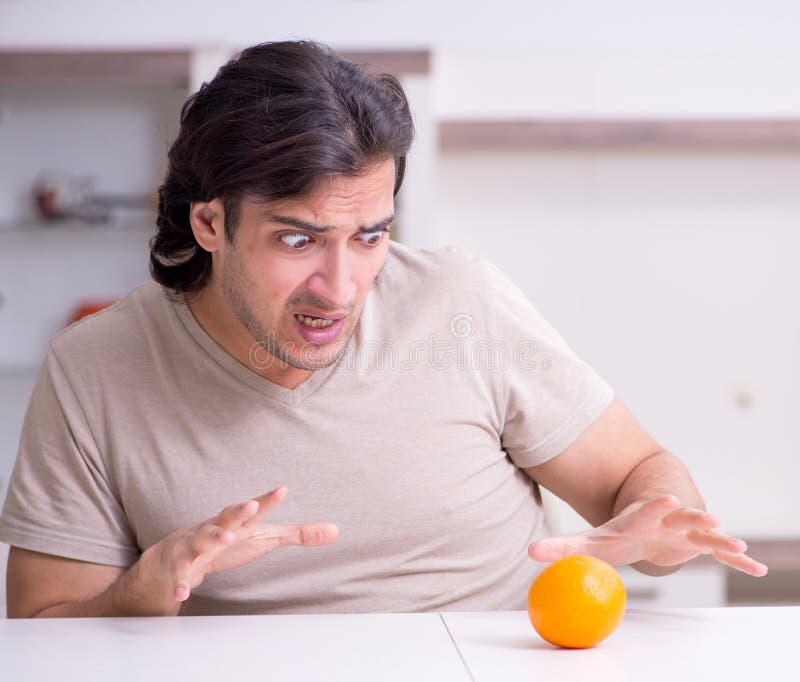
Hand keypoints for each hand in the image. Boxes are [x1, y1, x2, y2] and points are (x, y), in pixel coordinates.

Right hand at [136, 486, 338, 605]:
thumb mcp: (264, 537)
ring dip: (213, 538)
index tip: (283, 489)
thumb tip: (336, 530)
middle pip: (227, 516)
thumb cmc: (229, 541)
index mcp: (238, 522)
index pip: (254, 509)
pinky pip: (179, 575)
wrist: (175, 555)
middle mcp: (216, 529)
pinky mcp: (178, 567)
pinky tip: (182, 594)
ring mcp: (195, 546)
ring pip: (201, 540)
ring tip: (225, 538)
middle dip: (238, 511)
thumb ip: (299, 534)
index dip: (268, 500)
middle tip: (251, 504)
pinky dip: (179, 584)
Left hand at [528, 495, 767, 576]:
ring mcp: (686, 531)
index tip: (670, 498)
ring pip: (705, 533)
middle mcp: (667, 520)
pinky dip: (738, 560)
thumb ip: (562, 546)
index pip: (647, 510)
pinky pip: (721, 552)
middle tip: (709, 517)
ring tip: (737, 544)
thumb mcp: (590, 541)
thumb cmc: (618, 533)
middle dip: (695, 517)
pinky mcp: (699, 545)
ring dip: (720, 538)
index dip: (658, 506)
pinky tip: (758, 568)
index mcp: (640, 518)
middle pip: (682, 517)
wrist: (648, 517)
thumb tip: (529, 553)